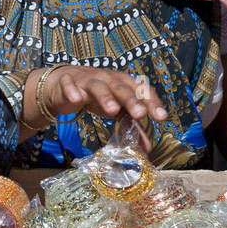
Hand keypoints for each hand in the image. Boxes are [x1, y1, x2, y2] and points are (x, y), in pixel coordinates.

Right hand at [43, 66, 168, 150]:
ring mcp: (88, 79)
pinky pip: (70, 85)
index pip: (141, 90)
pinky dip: (73, 91)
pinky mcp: (69, 82)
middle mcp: (108, 79)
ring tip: (112, 110)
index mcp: (124, 84)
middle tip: (140, 114)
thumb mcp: (116, 111)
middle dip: (131, 100)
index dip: (152, 102)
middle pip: (121, 88)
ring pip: (98, 87)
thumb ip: (131, 126)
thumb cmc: (96, 96)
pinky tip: (76, 99)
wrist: (64, 84)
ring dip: (106, 97)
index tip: (161, 117)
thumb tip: (146, 148)